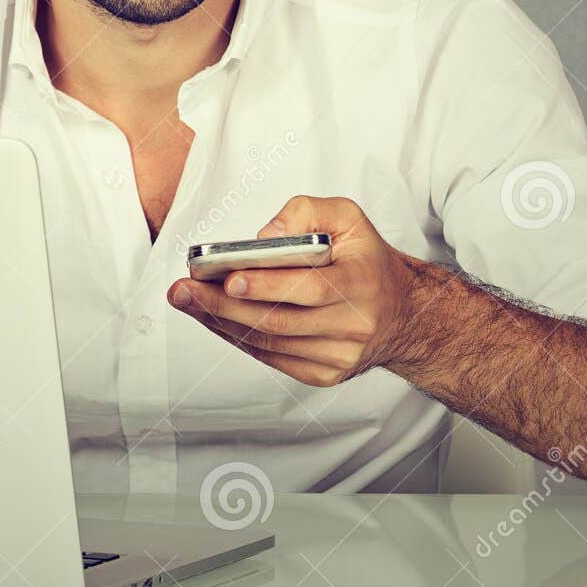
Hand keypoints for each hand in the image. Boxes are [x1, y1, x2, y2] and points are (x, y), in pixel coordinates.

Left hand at [167, 195, 420, 385]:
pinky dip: (237, 337)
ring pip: (270, 342)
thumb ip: (307, 212)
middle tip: (183, 289)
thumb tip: (265, 235)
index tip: (228, 277)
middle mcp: (353, 326)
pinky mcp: (324, 374)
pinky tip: (212, 318)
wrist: (402, 313)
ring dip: (221, 321)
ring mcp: (338, 356)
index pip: (309, 288)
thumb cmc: (366, 260)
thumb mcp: (348, 218)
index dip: (267, 285)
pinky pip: (272, 357)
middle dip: (224, 304)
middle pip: (279, 320)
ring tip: (187, 300)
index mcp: (361, 283)